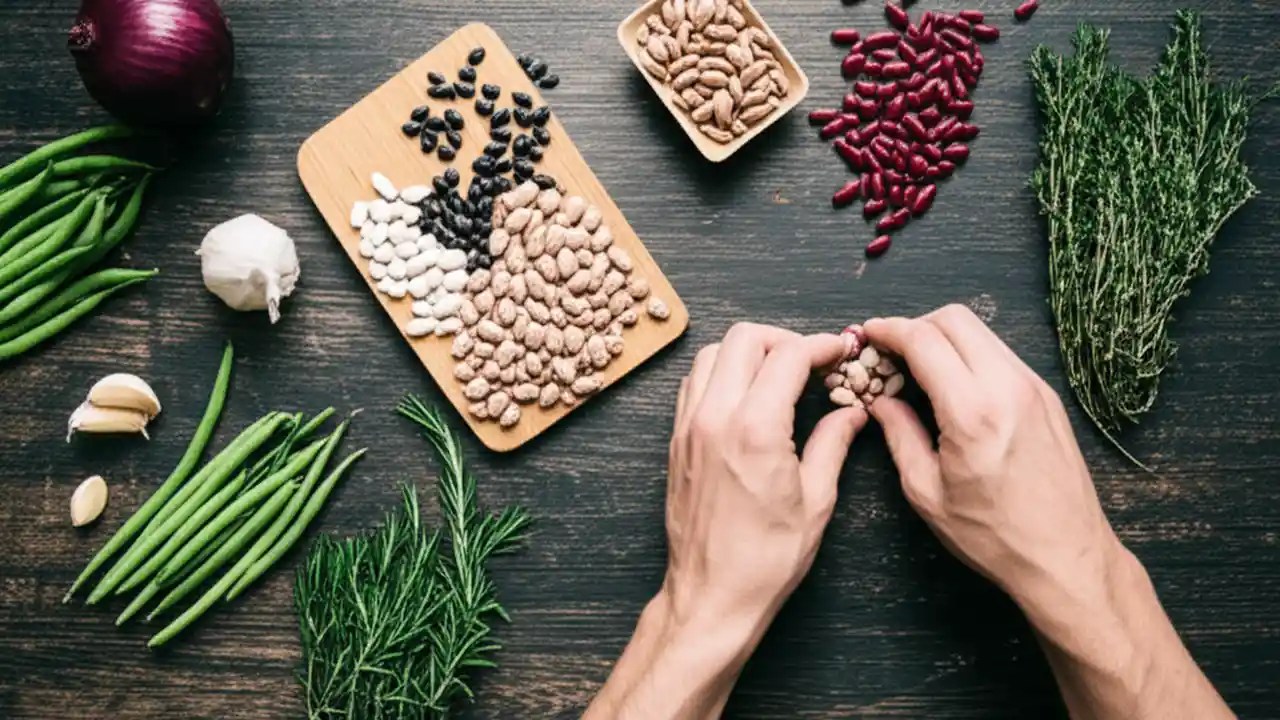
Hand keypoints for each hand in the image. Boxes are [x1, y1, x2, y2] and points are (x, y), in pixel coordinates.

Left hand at [662, 323, 865, 628]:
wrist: (711, 596)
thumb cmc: (764, 560)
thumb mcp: (816, 501)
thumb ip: (833, 445)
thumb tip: (852, 413)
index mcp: (754, 429)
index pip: (788, 356)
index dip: (821, 345)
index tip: (840, 351)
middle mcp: (714, 418)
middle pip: (744, 338)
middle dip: (783, 339)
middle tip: (811, 360)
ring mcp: (688, 428)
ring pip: (712, 354)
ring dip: (748, 352)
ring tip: (779, 374)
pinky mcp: (676, 442)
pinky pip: (693, 384)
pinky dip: (721, 373)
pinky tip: (747, 395)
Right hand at [864, 305, 1121, 619]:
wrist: (1066, 556)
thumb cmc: (994, 536)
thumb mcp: (927, 492)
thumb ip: (899, 435)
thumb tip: (879, 400)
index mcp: (972, 412)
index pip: (924, 340)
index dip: (888, 330)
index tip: (868, 335)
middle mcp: (1008, 388)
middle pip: (955, 319)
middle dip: (915, 325)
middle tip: (892, 353)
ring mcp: (1034, 388)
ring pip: (981, 332)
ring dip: (944, 338)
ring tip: (920, 371)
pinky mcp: (1047, 397)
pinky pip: (1001, 354)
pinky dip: (970, 355)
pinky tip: (954, 387)